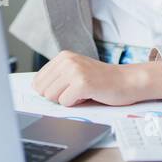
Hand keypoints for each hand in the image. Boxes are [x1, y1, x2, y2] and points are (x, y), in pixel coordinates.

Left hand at [33, 50, 161, 105]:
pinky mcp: (82, 83)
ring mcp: (74, 71)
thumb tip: (35, 89)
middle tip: (77, 91)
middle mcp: (66, 61)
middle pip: (43, 91)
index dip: (50, 91)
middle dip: (58, 96)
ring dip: (68, 100)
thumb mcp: (76, 71)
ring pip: (52, 97)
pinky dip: (76, 104)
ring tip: (83, 92)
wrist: (126, 81)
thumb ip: (57, 77)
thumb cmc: (101, 80)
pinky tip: (89, 95)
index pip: (37, 81)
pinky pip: (65, 103)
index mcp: (62, 57)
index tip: (66, 89)